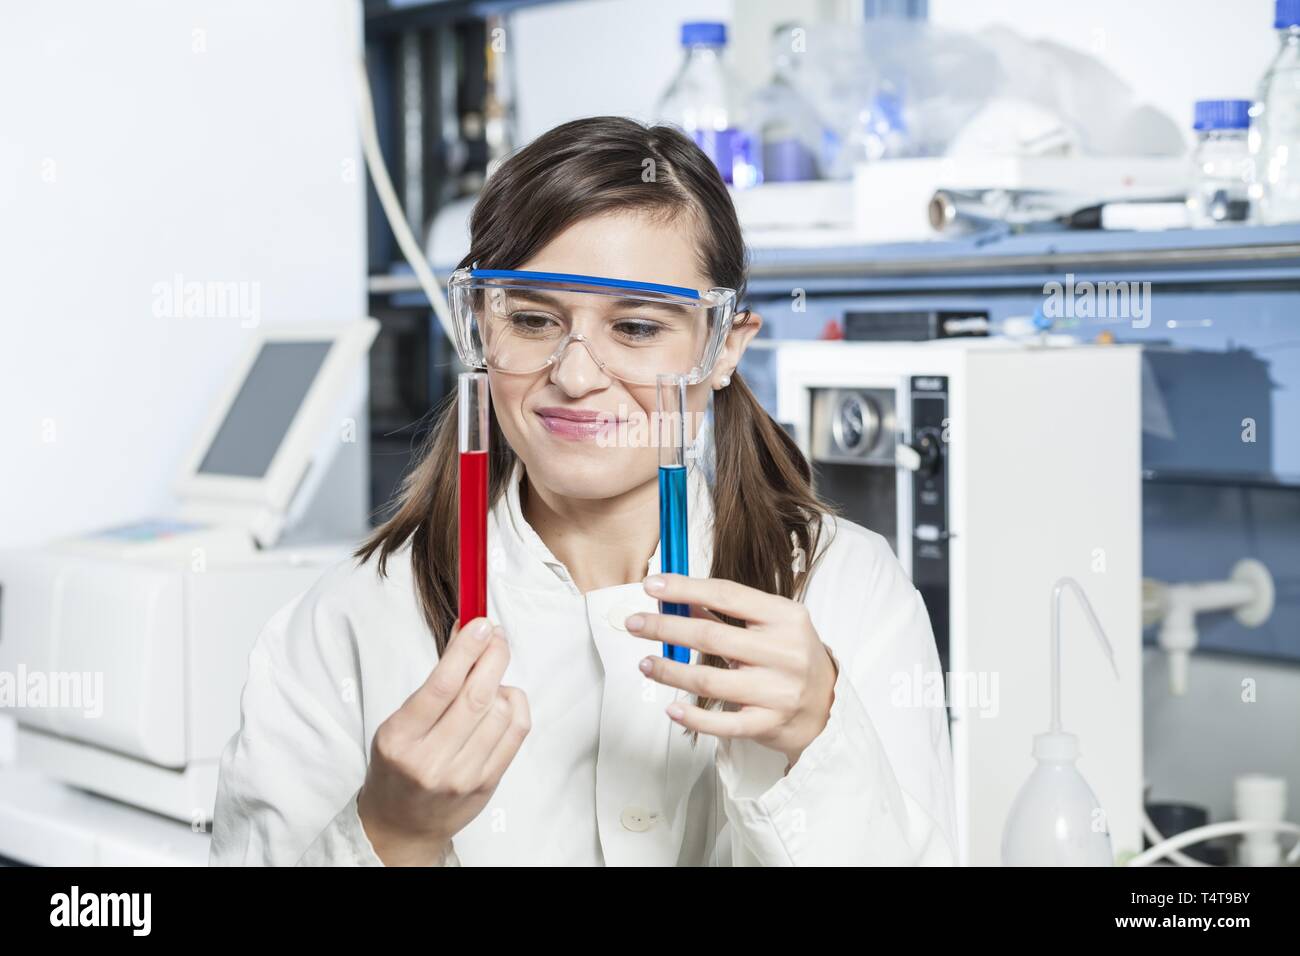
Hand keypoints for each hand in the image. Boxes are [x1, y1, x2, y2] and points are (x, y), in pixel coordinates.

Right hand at [356, 617, 530, 864]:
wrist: (402, 823)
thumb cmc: (398, 765)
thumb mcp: (400, 721)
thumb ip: (435, 681)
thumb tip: (466, 633)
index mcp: (400, 739)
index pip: (441, 686)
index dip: (466, 650)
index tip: (480, 624)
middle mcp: (431, 760)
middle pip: (477, 696)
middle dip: (493, 656)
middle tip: (495, 635)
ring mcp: (462, 776)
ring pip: (501, 711)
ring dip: (501, 683)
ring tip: (488, 680)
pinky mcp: (488, 784)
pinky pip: (516, 732)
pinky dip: (515, 705)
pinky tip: (503, 700)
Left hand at [627, 574, 837, 766]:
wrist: (828, 707)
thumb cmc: (792, 658)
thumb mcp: (770, 626)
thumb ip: (726, 613)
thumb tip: (676, 599)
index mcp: (785, 617)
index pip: (726, 594)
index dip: (685, 588)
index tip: (651, 586)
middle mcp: (783, 651)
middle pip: (710, 635)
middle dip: (665, 627)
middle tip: (635, 624)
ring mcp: (777, 690)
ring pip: (709, 680)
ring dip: (670, 671)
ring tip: (646, 663)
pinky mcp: (769, 723)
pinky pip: (723, 723)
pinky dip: (693, 717)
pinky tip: (671, 708)